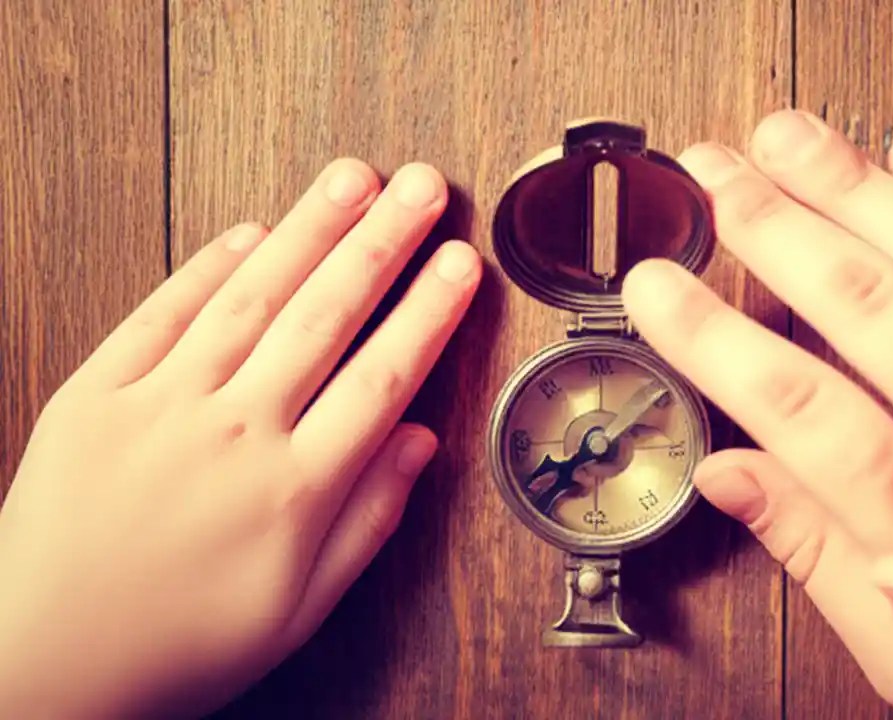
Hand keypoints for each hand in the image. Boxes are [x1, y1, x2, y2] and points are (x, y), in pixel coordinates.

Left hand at [0, 159, 480, 718]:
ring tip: (352, 179)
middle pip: (326, 317)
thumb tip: (419, 446)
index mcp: (292, 491)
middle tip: (422, 189)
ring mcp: (159, 407)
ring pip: (252, 298)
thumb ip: (369, 521)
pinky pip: (161, 313)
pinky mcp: (95, 395)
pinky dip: (208, 266)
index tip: (460, 265)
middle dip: (384, 243)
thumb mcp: (300, 609)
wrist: (44, 663)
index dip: (428, 312)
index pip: (382, 378)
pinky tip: (251, 231)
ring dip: (309, 231)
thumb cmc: (177, 645)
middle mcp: (232, 434)